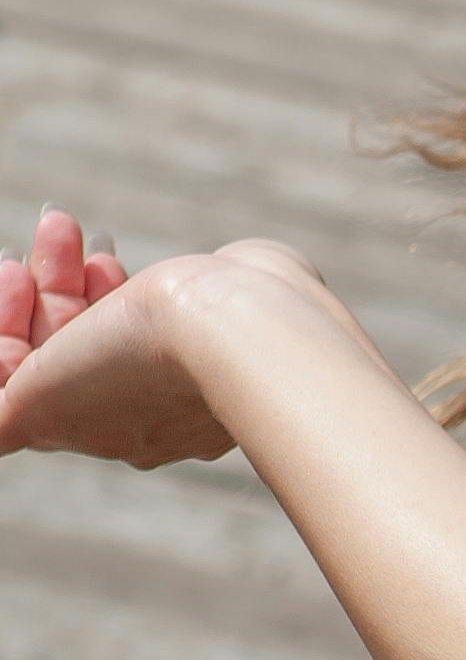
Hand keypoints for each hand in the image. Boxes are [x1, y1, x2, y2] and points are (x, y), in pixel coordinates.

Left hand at [0, 229, 343, 469]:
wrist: (246, 332)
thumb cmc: (141, 365)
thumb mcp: (39, 400)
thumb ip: (2, 417)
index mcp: (94, 432)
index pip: (23, 382)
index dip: (3, 324)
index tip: (10, 270)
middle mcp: (138, 415)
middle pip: (62, 350)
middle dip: (38, 291)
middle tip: (31, 241)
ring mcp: (179, 381)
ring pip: (102, 326)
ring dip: (70, 275)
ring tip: (64, 227)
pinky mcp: (215, 344)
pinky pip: (149, 315)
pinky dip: (117, 281)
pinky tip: (104, 251)